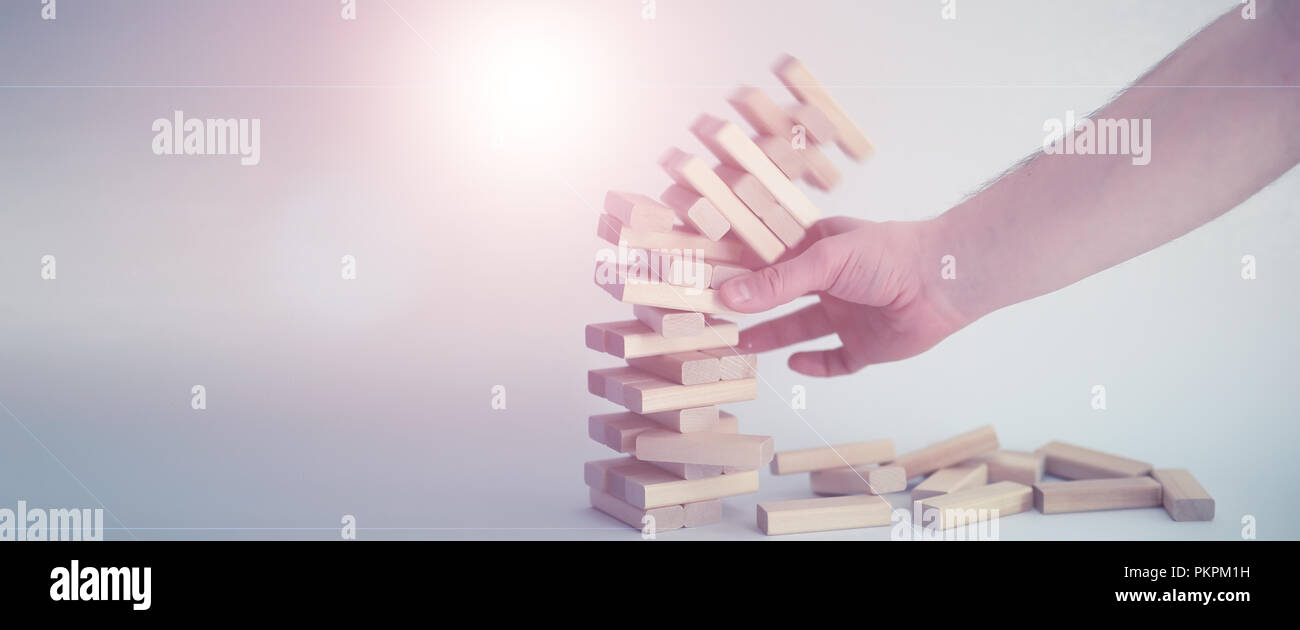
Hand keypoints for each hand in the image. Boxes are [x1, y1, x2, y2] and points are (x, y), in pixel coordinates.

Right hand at [718, 217, 967, 376]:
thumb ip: (778, 282)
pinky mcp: (866, 345)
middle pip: (782, 297)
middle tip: (716, 317)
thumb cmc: (888, 255)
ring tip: (740, 343)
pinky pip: (834, 359)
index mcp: (820, 248)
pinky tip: (794, 364)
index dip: (742, 272)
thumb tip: (730, 295)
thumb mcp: (825, 260)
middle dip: (751, 307)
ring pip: (801, 328)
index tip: (708, 282)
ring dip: (772, 336)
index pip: (772, 260)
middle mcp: (832, 281)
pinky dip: (815, 364)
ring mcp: (848, 314)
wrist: (944, 283)